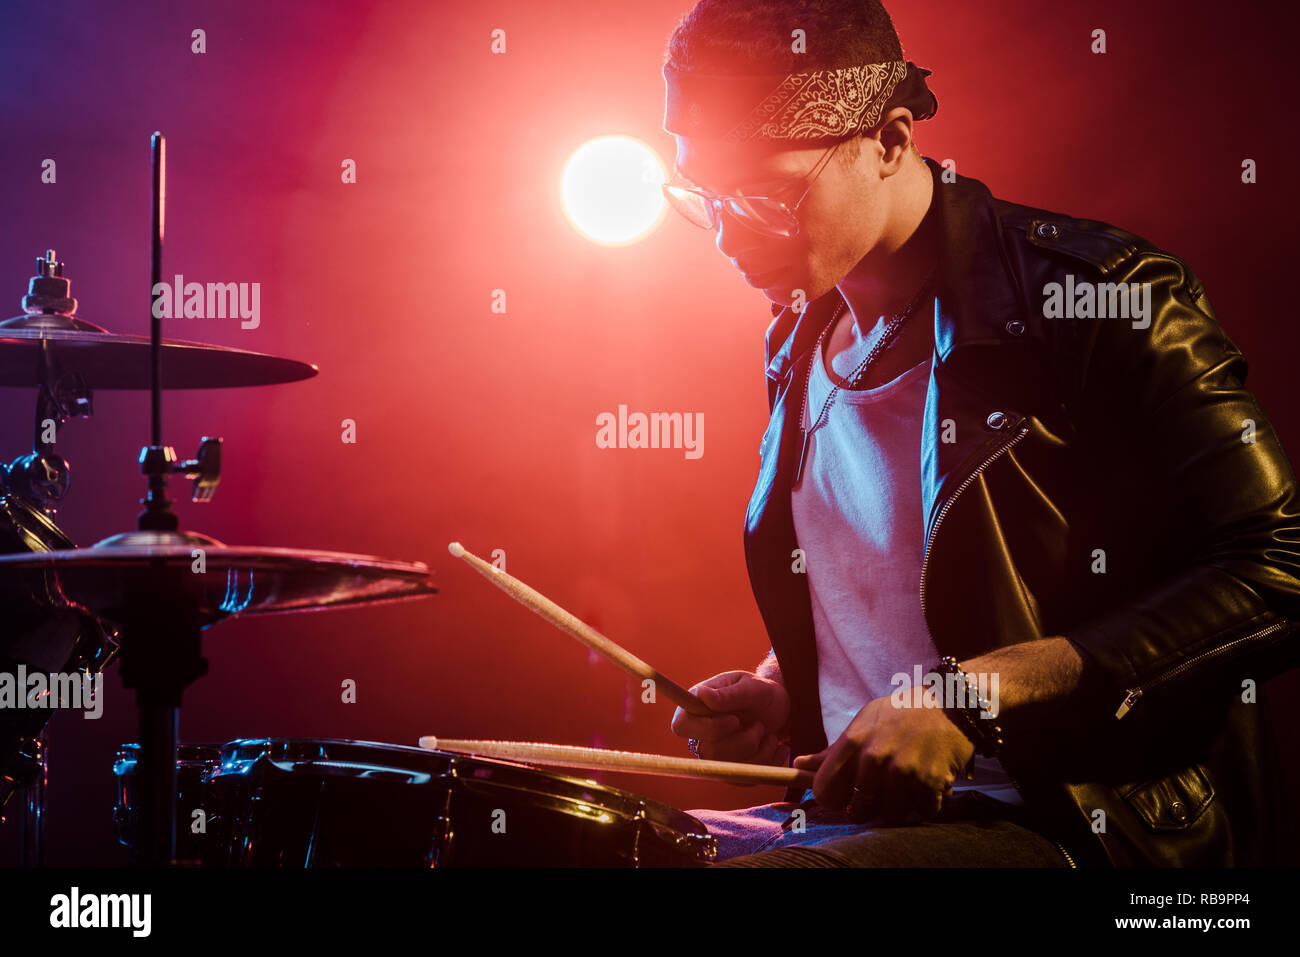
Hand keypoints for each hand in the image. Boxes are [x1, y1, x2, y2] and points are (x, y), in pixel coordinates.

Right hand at [670, 670, 789, 766]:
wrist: (778, 709)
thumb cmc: (759, 692)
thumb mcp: (750, 686)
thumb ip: (729, 694)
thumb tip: (703, 695)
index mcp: (695, 707)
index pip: (682, 726)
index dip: (708, 728)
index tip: (735, 720)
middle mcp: (700, 734)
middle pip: (709, 753)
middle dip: (743, 741)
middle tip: (759, 725)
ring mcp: (714, 754)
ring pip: (728, 768)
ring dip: (758, 752)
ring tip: (769, 734)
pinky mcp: (730, 770)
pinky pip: (744, 778)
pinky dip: (766, 763)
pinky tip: (775, 747)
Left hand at [792, 696, 973, 823]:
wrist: (951, 704)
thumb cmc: (902, 713)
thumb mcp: (864, 722)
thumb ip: (834, 749)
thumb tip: (799, 762)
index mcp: (853, 742)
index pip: (825, 790)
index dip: (834, 800)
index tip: (844, 799)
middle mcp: (874, 758)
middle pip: (859, 809)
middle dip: (870, 807)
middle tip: (884, 792)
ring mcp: (901, 771)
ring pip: (892, 814)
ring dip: (903, 804)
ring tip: (910, 782)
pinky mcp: (928, 781)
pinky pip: (923, 810)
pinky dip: (928, 802)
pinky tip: (931, 781)